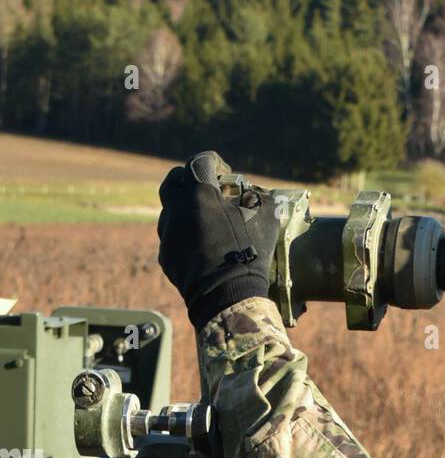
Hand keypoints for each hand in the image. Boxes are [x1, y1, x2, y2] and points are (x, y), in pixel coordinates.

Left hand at [157, 152, 280, 330]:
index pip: (201, 162)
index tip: (226, 173)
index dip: (215, 163)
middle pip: (173, 181)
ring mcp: (168, 233)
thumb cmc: (249, 252)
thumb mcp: (265, 217)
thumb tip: (252, 193)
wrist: (227, 296)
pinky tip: (199, 247)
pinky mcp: (165, 256)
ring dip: (184, 210)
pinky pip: (172, 239)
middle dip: (188, 180)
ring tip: (203, 222)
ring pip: (170, 212)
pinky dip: (184, 237)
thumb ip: (257, 196)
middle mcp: (177, 208)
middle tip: (204, 189)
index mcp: (199, 193)